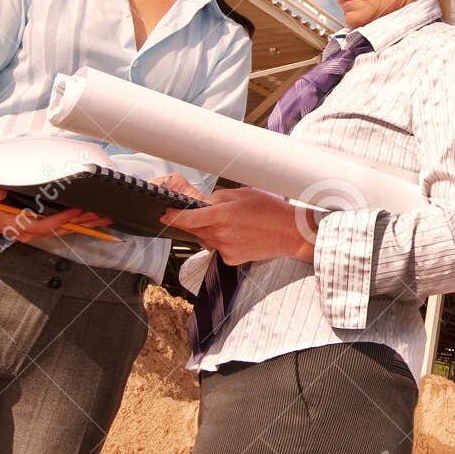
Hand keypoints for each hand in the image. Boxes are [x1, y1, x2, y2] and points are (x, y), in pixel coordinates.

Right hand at [0, 184, 111, 241]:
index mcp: (17, 226)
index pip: (43, 225)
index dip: (60, 220)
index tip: (76, 211)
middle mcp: (28, 233)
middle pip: (59, 230)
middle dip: (82, 223)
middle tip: (102, 216)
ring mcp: (34, 233)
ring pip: (63, 230)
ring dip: (84, 225)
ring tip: (104, 219)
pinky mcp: (38, 229)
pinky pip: (61, 229)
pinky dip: (77, 224)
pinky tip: (91, 220)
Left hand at [159, 186, 316, 265]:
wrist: (290, 233)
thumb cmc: (271, 210)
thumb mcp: (243, 194)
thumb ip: (219, 198)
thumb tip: (202, 202)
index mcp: (223, 215)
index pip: (187, 218)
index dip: (172, 216)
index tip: (164, 213)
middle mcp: (221, 234)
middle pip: (195, 229)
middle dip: (197, 221)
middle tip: (214, 213)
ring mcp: (226, 249)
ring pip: (206, 239)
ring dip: (211, 230)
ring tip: (234, 223)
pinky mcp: (231, 259)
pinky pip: (218, 248)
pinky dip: (222, 241)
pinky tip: (239, 235)